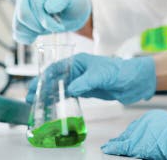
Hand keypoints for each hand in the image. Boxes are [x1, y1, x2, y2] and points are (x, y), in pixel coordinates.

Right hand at [13, 0, 90, 43]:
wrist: (73, 13)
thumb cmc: (74, 3)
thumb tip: (47, 7)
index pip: (34, 8)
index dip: (46, 21)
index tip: (60, 25)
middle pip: (22, 17)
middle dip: (39, 26)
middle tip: (54, 27)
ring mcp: (21, 9)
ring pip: (18, 27)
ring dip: (35, 32)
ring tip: (48, 27)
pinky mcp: (21, 21)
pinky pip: (18, 34)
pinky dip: (28, 38)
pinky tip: (38, 35)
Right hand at [26, 53, 155, 104]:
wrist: (135, 80)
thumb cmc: (120, 70)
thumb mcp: (101, 74)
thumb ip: (85, 82)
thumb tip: (69, 89)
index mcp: (78, 61)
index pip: (55, 68)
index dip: (43, 78)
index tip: (34, 87)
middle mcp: (77, 70)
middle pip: (54, 78)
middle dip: (42, 87)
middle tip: (30, 98)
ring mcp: (81, 80)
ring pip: (60, 87)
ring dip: (49, 95)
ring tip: (37, 104)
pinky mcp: (86, 90)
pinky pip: (69, 95)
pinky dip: (60, 99)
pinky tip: (52, 105)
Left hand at [102, 110, 166, 159]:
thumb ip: (157, 132)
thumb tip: (151, 140)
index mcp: (153, 117)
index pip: (137, 127)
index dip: (129, 134)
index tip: (122, 138)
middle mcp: (144, 122)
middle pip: (129, 132)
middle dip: (122, 139)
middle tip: (112, 144)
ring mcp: (140, 131)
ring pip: (125, 139)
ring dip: (117, 144)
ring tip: (108, 148)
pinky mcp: (138, 143)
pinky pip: (123, 146)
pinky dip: (114, 149)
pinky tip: (108, 150)